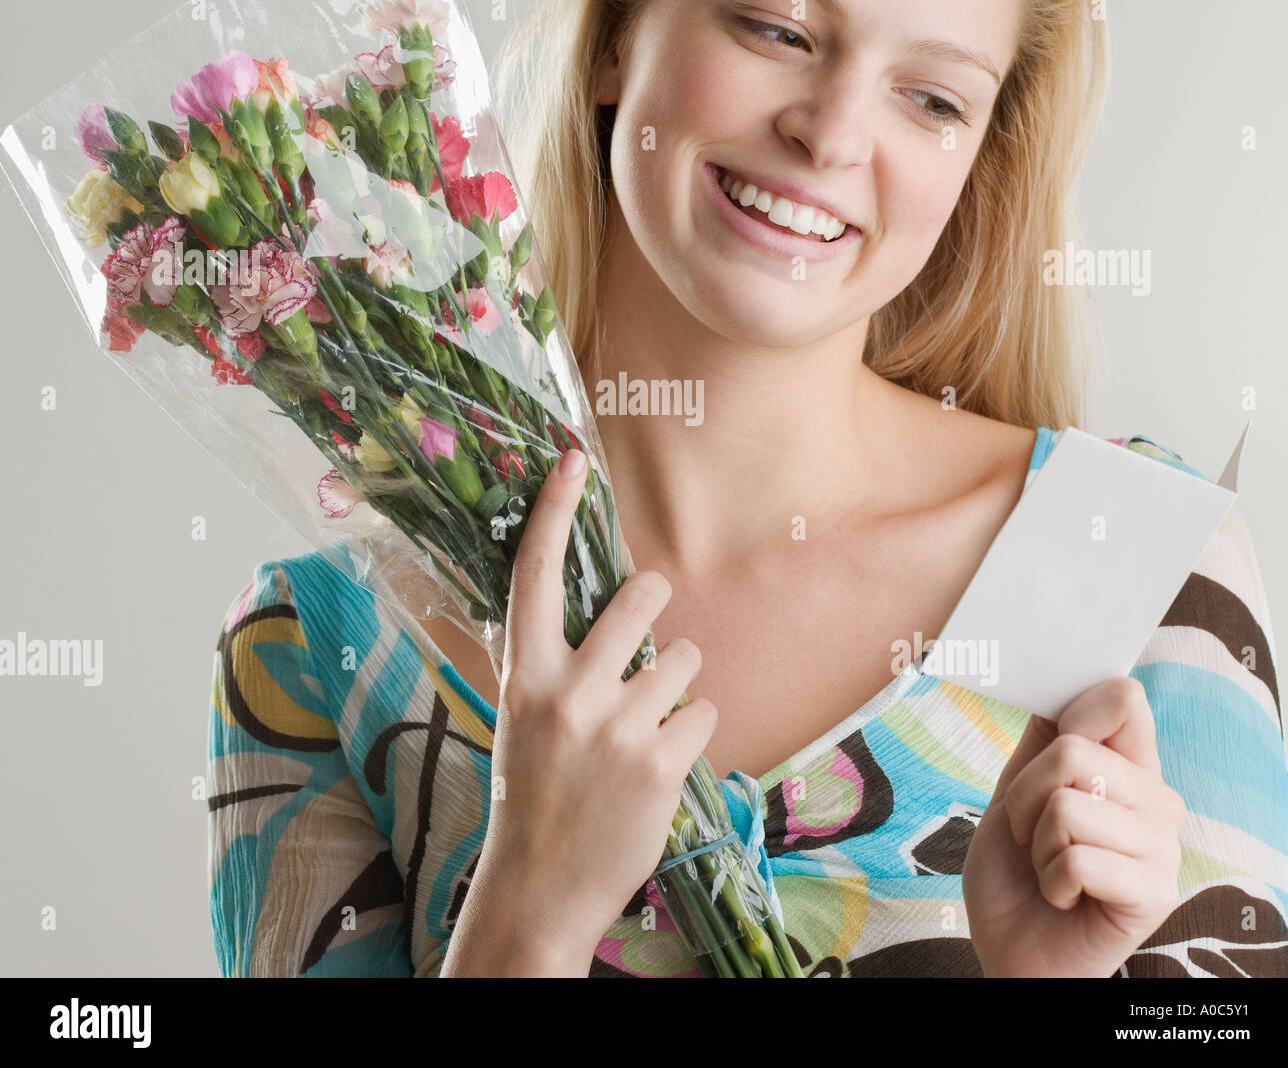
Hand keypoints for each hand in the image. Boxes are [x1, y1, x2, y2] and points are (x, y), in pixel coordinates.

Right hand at [477, 448, 717, 961]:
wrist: (539, 888)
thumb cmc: (532, 792)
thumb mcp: (522, 718)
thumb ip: (551, 662)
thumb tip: (595, 606)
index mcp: (523, 674)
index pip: (535, 574)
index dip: (553, 511)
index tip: (571, 460)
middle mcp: (567, 691)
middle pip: (642, 596)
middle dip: (657, 602)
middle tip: (650, 627)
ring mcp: (616, 728)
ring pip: (684, 657)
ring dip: (676, 681)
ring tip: (646, 723)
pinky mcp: (660, 764)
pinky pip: (703, 713)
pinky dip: (691, 731)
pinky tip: (660, 762)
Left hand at [963, 677, 1185, 977]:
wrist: (1012, 949)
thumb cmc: (1015, 872)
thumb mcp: (1016, 793)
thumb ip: (1043, 741)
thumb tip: (1060, 687)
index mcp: (1128, 768)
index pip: (1124, 699)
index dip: (1073, 712)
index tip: (1052, 745)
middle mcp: (1156, 801)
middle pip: (1075, 752)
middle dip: (1025, 797)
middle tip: (1034, 835)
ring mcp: (1162, 847)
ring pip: (1069, 807)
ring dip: (1038, 845)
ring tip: (1051, 869)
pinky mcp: (1156, 893)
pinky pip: (1078, 858)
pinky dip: (1052, 880)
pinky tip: (1065, 898)